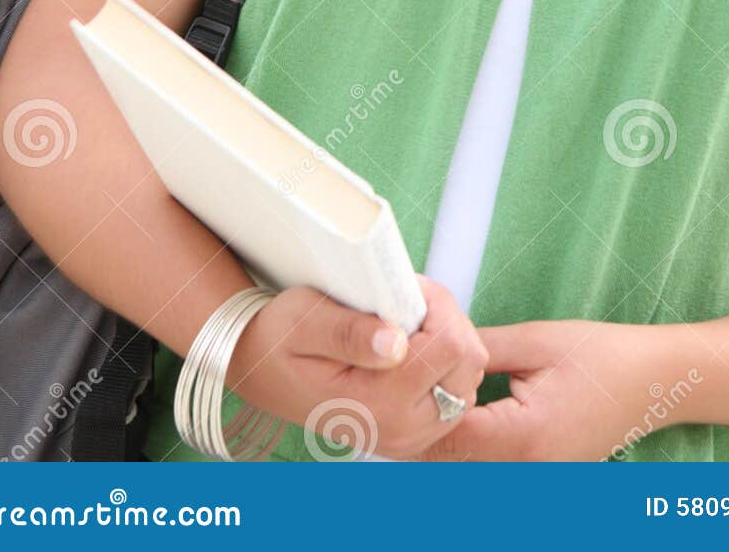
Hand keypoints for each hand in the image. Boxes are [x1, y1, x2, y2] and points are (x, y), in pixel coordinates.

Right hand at [226, 275, 489, 459]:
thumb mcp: (305, 320)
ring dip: (448, 342)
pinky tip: (414, 347)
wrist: (260, 371)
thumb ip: (350, 331)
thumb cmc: (280, 338)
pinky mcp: (413, 434)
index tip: (407, 291)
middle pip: (469, 366)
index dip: (438, 306)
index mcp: (376, 402)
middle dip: (449, 323)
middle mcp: (399, 430)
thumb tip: (397, 343)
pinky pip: (455, 395)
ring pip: (468, 380)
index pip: (451, 346)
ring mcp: (409, 438)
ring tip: (409, 324)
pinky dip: (444, 365)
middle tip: (409, 304)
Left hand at [417, 319, 667, 461]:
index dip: (417, 407)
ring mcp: (531, 479)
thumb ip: (480, 349)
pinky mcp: (536, 474)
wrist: (654, 382)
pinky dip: (464, 442)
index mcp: (521, 438)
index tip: (399, 377)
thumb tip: (434, 347)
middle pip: (446, 461)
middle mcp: (523, 471)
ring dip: (439, 435)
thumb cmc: (601, 356)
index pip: (445, 436)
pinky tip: (456, 408)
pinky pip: (484, 466)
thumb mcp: (534, 342)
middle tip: (400, 385)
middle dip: (419, 425)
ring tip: (423, 392)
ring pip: (461, 468)